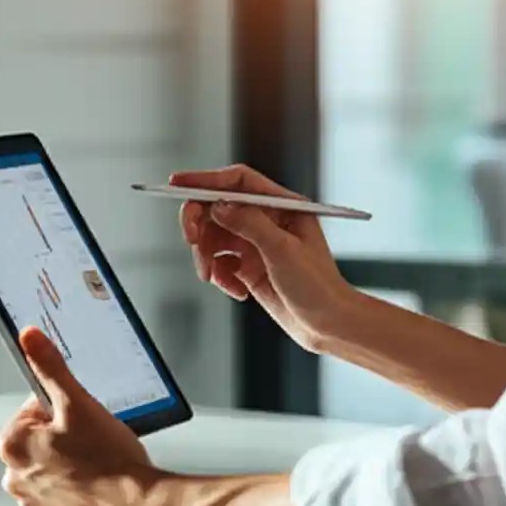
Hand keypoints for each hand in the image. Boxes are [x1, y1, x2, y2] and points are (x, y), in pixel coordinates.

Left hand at [0, 328, 159, 505]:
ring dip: (70, 453)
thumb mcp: (78, 402)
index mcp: (11, 445)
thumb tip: (28, 337)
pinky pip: (61, 484)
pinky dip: (75, 477)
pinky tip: (96, 474)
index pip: (34, 407)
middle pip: (41, 433)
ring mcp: (34, 498)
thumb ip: (50, 367)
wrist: (137, 504)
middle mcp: (14, 475)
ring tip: (96, 456)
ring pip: (52, 458)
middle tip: (92, 435)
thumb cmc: (108, 458)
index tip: (82, 415)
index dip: (62, 405)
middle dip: (65, 430)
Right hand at [171, 164, 358, 352]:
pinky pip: (219, 263)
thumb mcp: (283, 251)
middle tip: (191, 239)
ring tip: (212, 277)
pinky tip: (237, 290)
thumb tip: (220, 206)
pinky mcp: (249, 267)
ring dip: (206, 257)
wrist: (327, 325)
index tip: (179, 184)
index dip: (206, 180)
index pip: (238, 182)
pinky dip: (219, 276)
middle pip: (218, 208)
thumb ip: (250, 224)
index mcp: (282, 207)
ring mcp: (256, 244)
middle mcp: (267, 221)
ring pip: (213, 238)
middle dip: (200, 223)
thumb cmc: (319, 287)